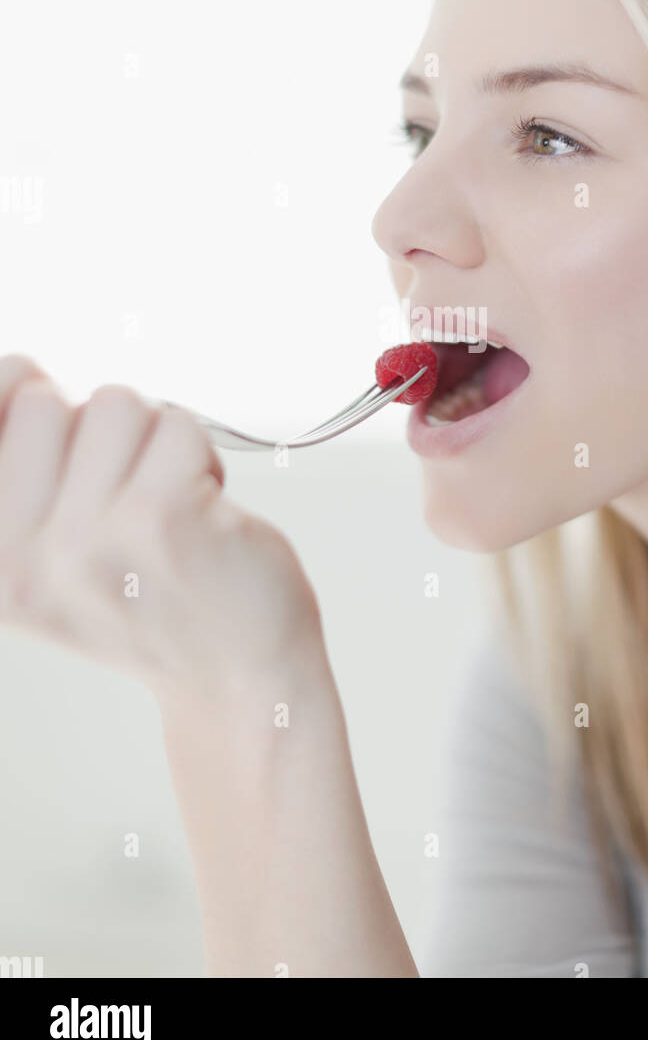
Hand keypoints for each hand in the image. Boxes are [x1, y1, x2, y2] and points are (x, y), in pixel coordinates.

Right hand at [0, 355, 323, 704]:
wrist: (233, 674)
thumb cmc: (149, 597)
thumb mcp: (48, 556)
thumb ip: (18, 471)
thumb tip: (18, 365)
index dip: (17, 389)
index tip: (54, 424)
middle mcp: (14, 557)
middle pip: (40, 398)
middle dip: (98, 429)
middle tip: (125, 493)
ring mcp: (85, 539)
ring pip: (113, 403)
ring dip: (154, 442)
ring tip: (165, 503)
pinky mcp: (159, 518)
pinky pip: (175, 425)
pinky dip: (199, 457)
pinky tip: (200, 513)